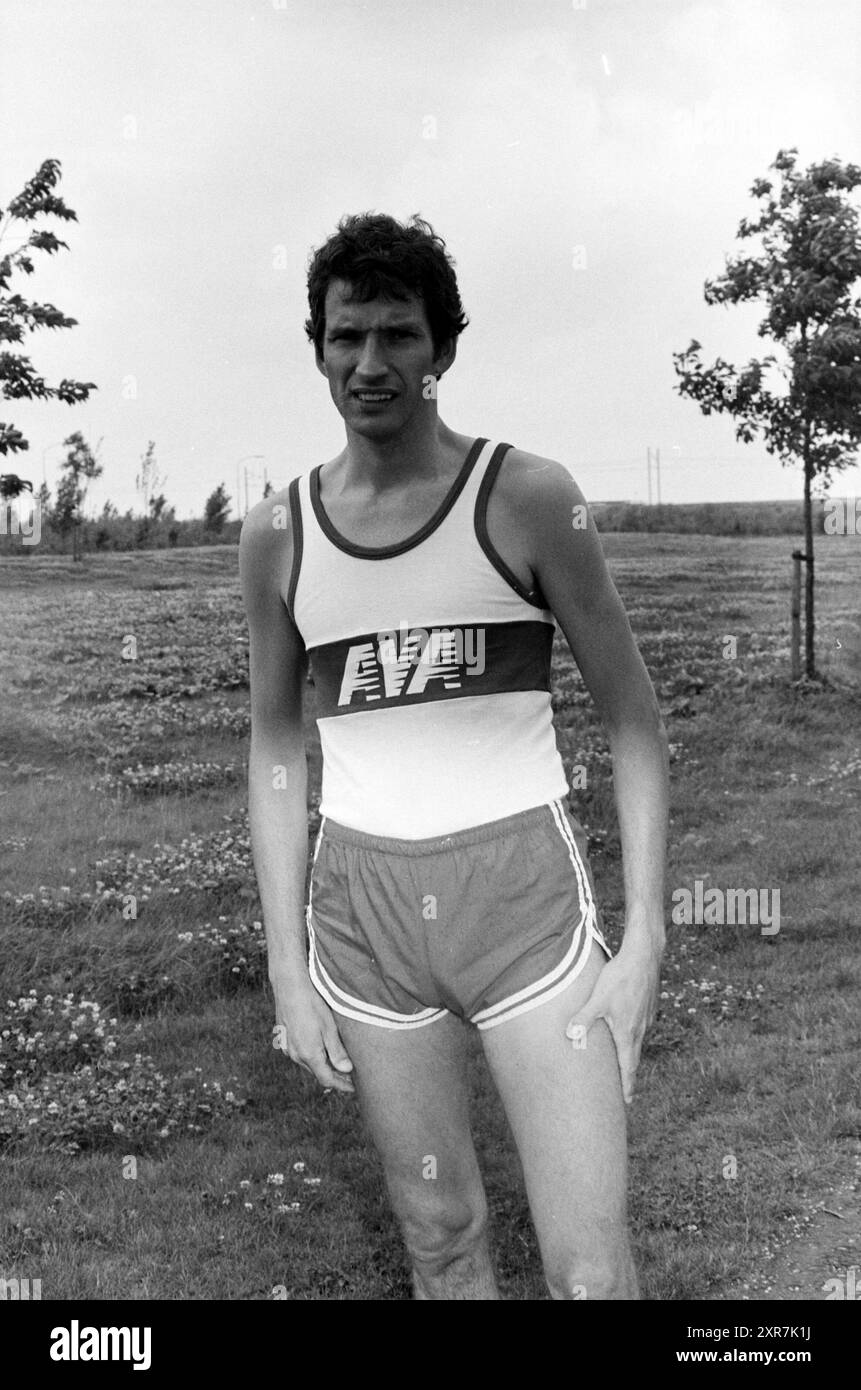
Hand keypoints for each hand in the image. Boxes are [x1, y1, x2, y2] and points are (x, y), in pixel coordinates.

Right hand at [271, 981, 354, 1093]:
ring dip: (323, 1065)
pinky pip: (300, 1054)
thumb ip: (337, 1051)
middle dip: (334, 1075)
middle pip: (318, 1073)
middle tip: (351, 1075)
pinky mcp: (284, 1040)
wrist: (288, 985)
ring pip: (309, 1064)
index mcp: (309, 1054)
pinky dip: (313, 1056)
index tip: (354, 1088)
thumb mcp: (329, 1026)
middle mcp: (296, 1055)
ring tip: (339, 1062)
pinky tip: (321, 1048)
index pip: (327, 1079)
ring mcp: (288, 1048)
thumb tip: (346, 1070)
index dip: (341, 1085)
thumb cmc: (311, 1003)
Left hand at [565, 936, 661, 1104]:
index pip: (627, 1067)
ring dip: (630, 1056)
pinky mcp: (648, 1006)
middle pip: (634, 1059)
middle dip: (628, 1076)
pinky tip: (627, 1031)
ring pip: (637, 1042)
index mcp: (627, 1033)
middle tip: (626, 1094)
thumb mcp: (597, 999)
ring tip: (624, 1065)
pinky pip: (640, 1027)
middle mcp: (640, 1029)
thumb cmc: (619, 977)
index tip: (627, 1102)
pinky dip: (633, 1037)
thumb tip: (570, 1037)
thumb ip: (583, 1019)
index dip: (627, 1086)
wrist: (644, 956)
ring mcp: (646, 1018)